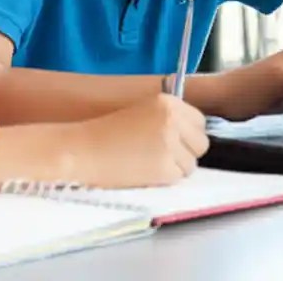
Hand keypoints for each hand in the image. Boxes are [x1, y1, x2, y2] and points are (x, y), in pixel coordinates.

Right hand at [73, 93, 209, 186]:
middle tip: (164, 156)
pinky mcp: (164, 167)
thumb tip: (192, 134)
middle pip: (201, 143)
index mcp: (168, 102)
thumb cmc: (106, 132)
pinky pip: (178, 177)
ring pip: (192, 163)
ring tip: (151, 164)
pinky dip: (166, 178)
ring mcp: (171, 144)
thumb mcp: (142, 113)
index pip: (200, 122)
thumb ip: (168, 118)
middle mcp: (173, 120)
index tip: (175, 141)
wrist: (81, 149)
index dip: (188, 135)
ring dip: (177, 167)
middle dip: (187, 152)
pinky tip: (146, 172)